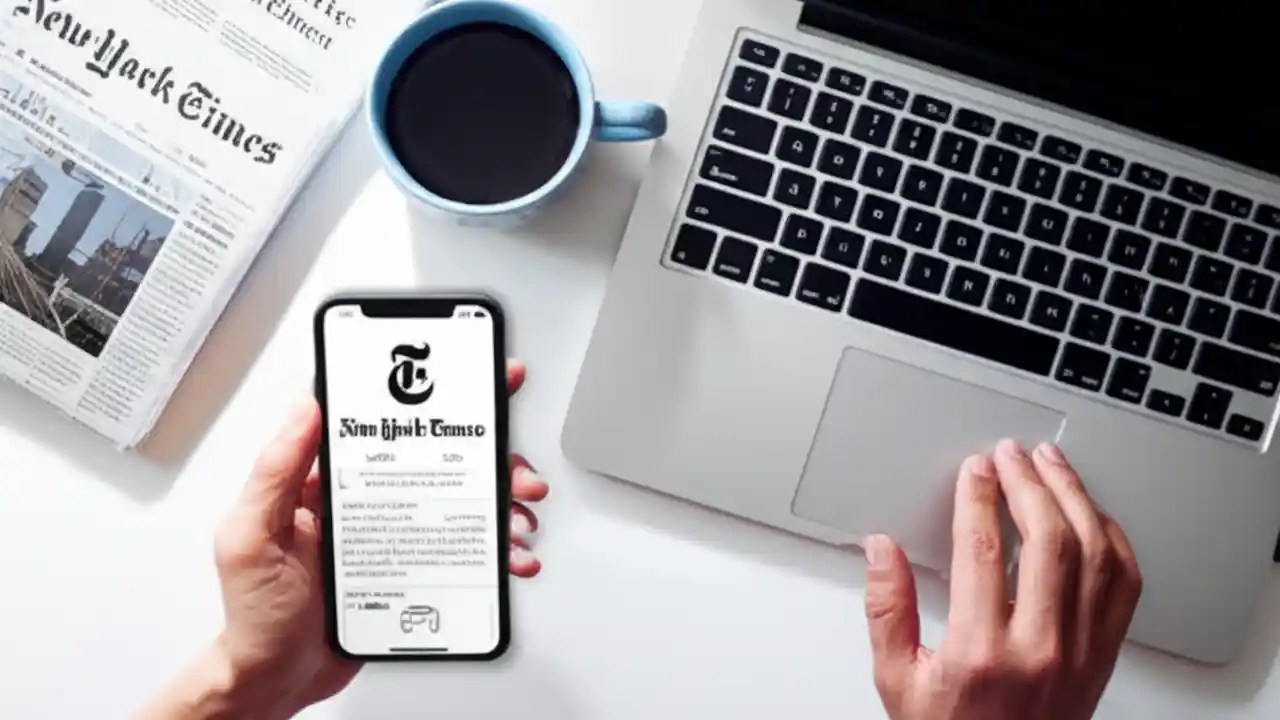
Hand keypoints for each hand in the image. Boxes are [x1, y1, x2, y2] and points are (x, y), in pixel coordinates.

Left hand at [137, 360, 546, 719]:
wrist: (276, 679)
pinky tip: (508, 556)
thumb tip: (304, 408)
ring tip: (516, 518)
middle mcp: (368, 503)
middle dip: (489, 459)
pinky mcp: (413, 570)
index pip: (384, 426)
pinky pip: (462, 552)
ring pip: (461, 504)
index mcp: (329, 483)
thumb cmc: (255, 613)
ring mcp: (394, 536)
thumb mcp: (252, 535)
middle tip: (514, 470)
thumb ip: (276, 471)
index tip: (470, 383)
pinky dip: (494, 552)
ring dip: (500, 504)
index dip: (429, 401)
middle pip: (440, 463)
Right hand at [863, 440, 1141, 719]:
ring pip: (1094, 553)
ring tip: (1052, 465)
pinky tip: (1091, 514)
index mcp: (981, 652)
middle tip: (1011, 455)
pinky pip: (1123, 584)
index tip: (974, 470)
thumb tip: (880, 550)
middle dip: (1029, 483)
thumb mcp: (897, 680)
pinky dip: (1112, 539)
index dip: (978, 498)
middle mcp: (1040, 649)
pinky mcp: (1103, 657)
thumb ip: (887, 610)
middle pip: (1048, 540)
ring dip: (1074, 498)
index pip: (983, 549)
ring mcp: (1080, 652)